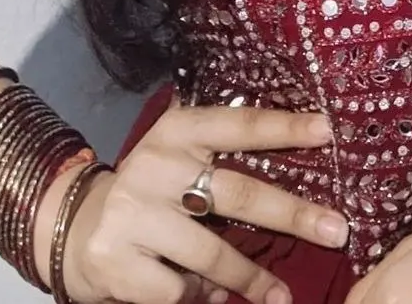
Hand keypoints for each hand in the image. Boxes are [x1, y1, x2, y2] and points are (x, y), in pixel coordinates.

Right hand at [47, 97, 350, 303]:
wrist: (75, 227)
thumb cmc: (153, 189)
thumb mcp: (181, 155)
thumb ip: (224, 155)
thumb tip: (303, 156)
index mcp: (179, 131)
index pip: (239, 125)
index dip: (284, 127)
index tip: (327, 132)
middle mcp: (156, 165)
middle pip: (238, 192)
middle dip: (292, 215)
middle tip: (336, 231)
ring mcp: (134, 214)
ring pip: (212, 253)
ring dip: (252, 277)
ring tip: (281, 294)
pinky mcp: (118, 263)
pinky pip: (179, 290)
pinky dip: (201, 296)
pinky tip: (205, 294)